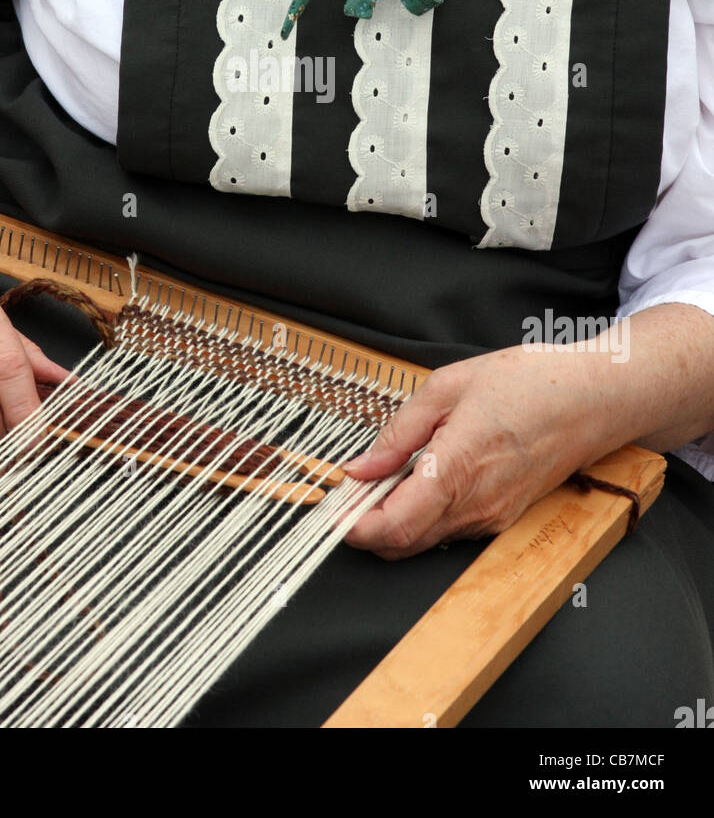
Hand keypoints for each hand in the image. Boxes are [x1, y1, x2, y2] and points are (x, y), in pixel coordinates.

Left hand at [341, 342, 622, 558]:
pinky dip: (423, 516)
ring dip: (394, 520)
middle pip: (402, 543)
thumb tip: (360, 467)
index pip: (393, 527)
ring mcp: (492, 517)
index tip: (332, 508)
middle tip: (348, 491)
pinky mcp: (503, 517)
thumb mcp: (448, 387)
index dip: (353, 526)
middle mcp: (475, 506)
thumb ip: (399, 432)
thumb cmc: (527, 383)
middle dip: (365, 526)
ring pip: (425, 539)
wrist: (594, 399)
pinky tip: (419, 479)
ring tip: (382, 478)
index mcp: (456, 469)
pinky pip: (450, 529)